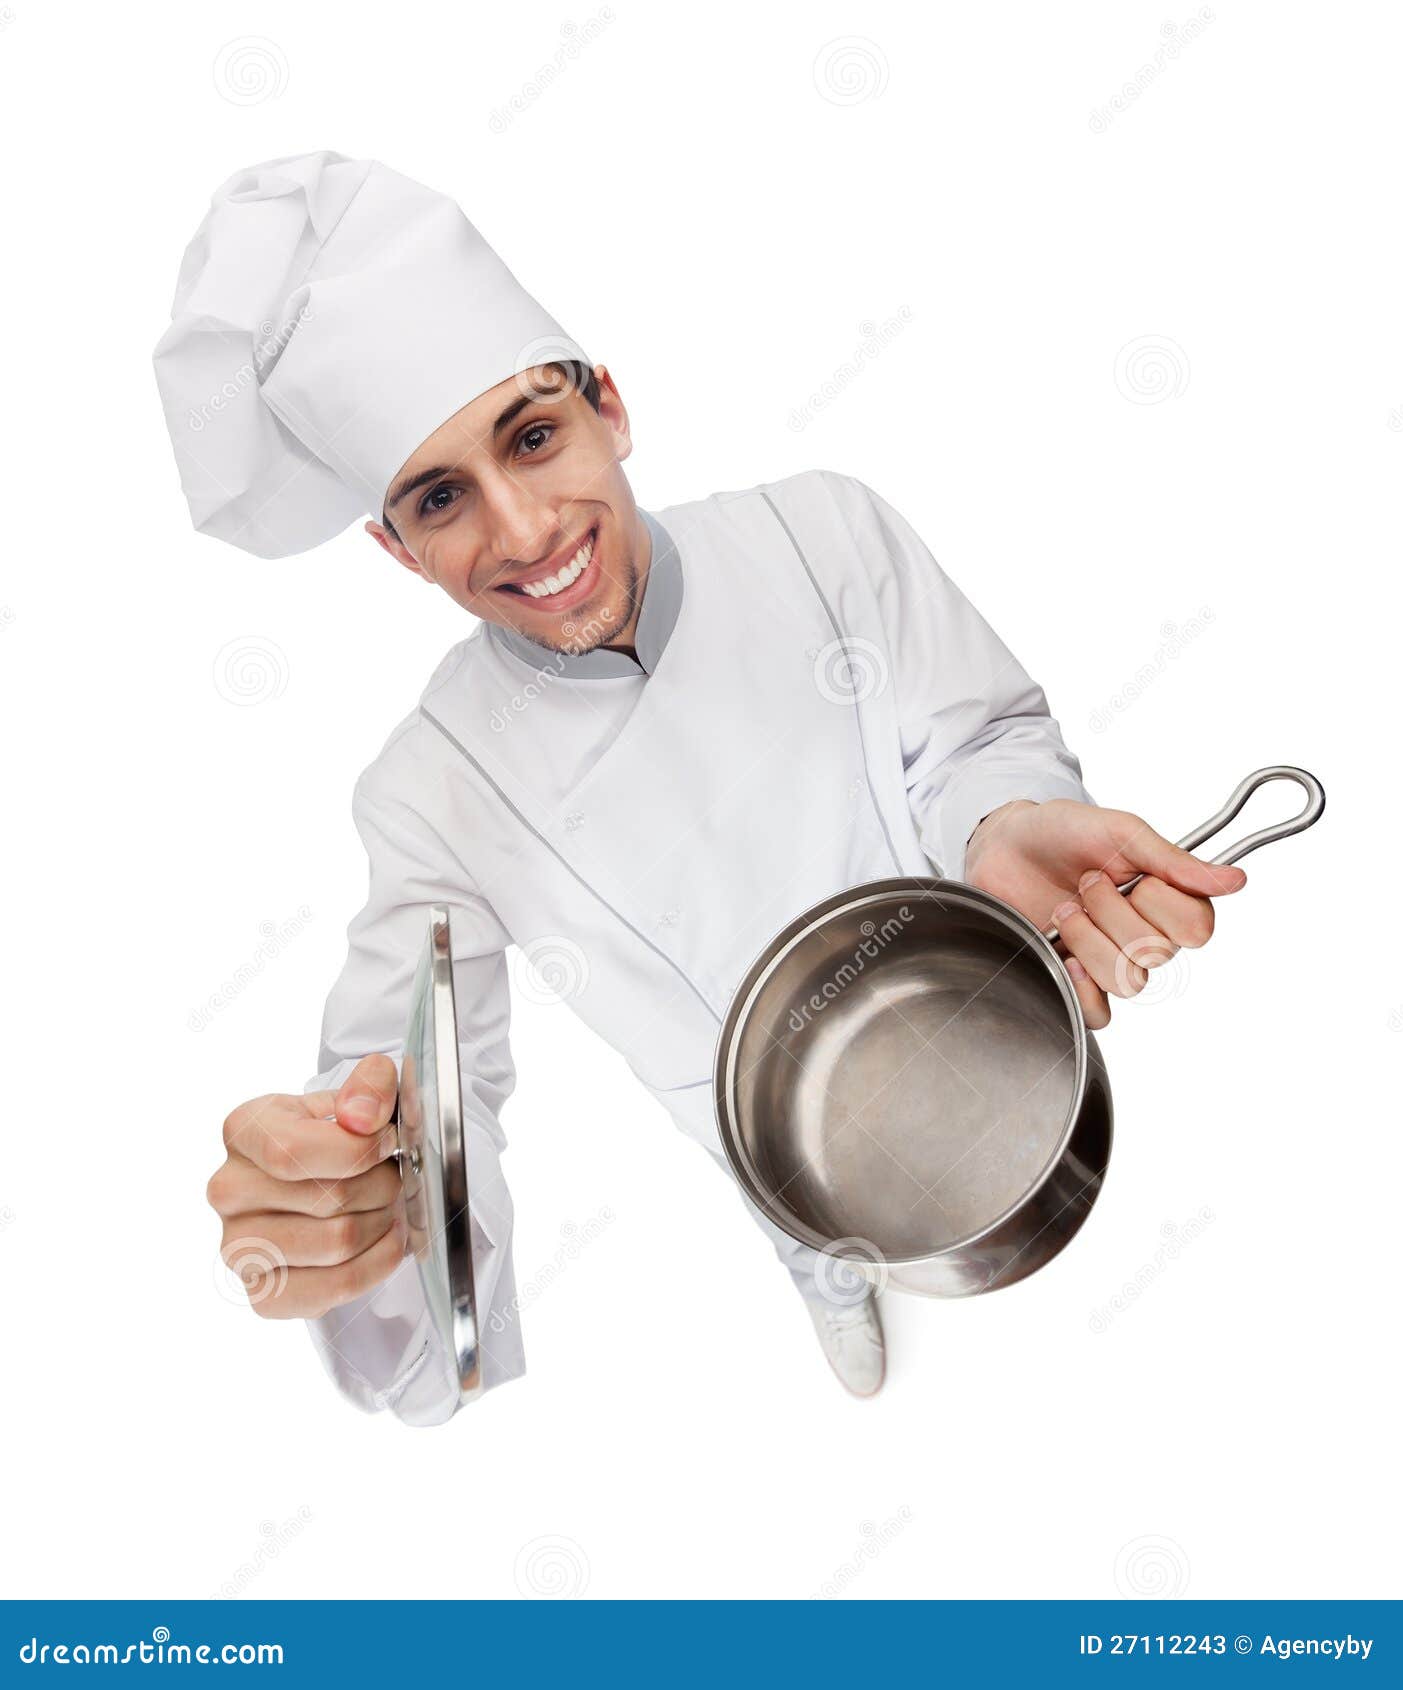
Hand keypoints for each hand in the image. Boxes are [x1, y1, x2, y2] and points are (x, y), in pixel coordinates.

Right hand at [208, 1053, 406, 1318]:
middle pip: (327, 1199)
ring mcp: (237, 1247)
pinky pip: (334, 1287)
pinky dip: (376, 1265)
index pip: (292, 1152)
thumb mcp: (358, 1098)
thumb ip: (369, 1088)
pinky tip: (383, 1243)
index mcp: (244, 1131)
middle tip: (393, 1179)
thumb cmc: (340, 1138)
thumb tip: (362, 1117)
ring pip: (337, 1244)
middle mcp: (228, 1190)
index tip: (388, 1143)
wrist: (329, 1184)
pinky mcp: (262, 1293)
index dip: (358, 1151)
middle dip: (381, 1187)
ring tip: (387, 1208)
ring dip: (382, 1224)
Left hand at [964, 798, 1246, 1029]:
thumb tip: (1235, 880)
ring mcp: (1111, 960)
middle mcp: (1145, 934)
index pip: (1198, 929)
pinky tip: (1064, 954)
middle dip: (1112, 912)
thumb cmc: (1062, 833)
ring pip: (1128, 982)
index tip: (1135, 878)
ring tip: (1064, 909)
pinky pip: (1100, 1014)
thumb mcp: (1120, 832)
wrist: (1005, 846)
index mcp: (1167, 898)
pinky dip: (1082, 987)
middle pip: (1157, 954)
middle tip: (1086, 883)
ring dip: (1088, 939)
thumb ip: (1174, 861)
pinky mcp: (1076, 981)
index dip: (1163, 906)